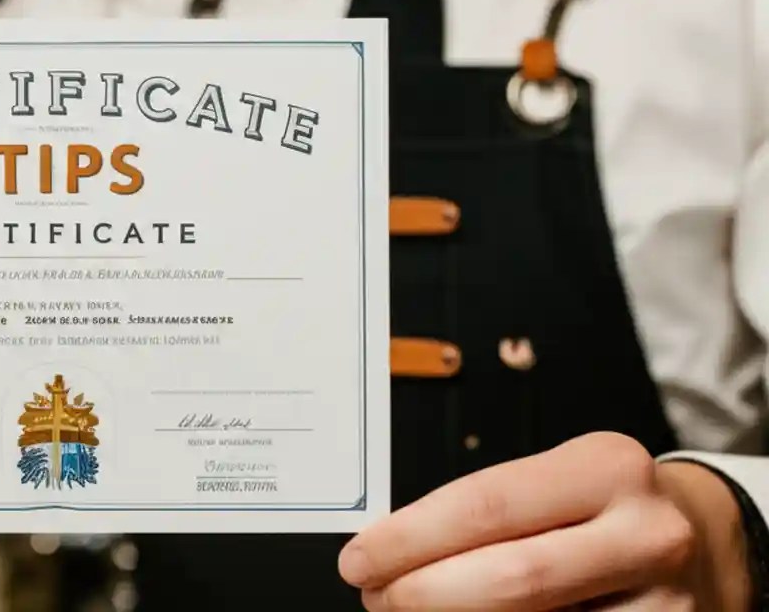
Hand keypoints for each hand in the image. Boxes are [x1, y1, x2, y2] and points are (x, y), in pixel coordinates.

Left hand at [338, 432, 751, 610]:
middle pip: (509, 579)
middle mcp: (644, 532)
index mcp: (604, 467)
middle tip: (376, 596)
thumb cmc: (605, 508)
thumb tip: (390, 550)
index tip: (359, 558)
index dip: (409, 539)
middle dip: (423, 594)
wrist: (705, 541)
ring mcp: (664, 603)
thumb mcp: (556, 482)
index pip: (485, 507)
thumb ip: (486, 513)